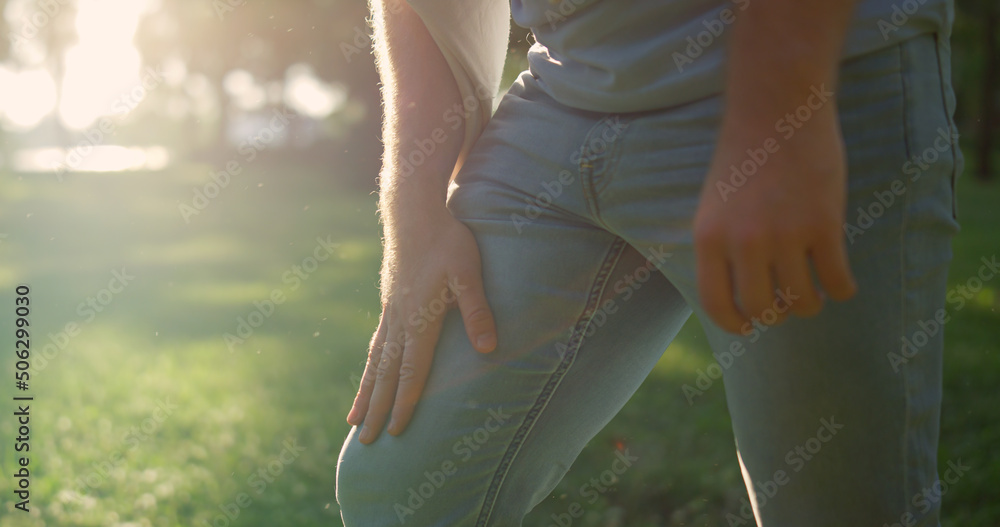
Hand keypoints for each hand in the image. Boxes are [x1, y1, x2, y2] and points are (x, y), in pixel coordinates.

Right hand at [346, 208, 496, 443]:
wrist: (414, 213)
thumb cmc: (447, 240)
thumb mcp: (469, 272)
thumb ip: (476, 310)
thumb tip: (488, 348)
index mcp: (419, 319)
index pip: (412, 371)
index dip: (405, 403)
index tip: (397, 432)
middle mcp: (399, 321)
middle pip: (387, 375)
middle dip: (377, 410)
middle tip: (365, 443)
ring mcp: (390, 312)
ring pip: (376, 362)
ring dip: (366, 394)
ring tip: (353, 421)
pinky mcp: (389, 303)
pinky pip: (376, 344)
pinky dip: (370, 367)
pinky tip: (370, 376)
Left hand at [693, 105, 856, 333]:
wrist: (776, 108)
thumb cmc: (744, 154)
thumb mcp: (714, 203)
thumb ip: (720, 245)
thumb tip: (736, 293)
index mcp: (708, 238)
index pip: (717, 304)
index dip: (734, 324)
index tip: (748, 328)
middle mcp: (743, 243)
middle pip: (763, 308)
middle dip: (776, 313)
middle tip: (786, 303)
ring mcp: (784, 236)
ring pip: (802, 300)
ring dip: (809, 304)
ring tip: (813, 293)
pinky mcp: (824, 225)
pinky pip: (836, 280)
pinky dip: (842, 289)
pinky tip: (842, 284)